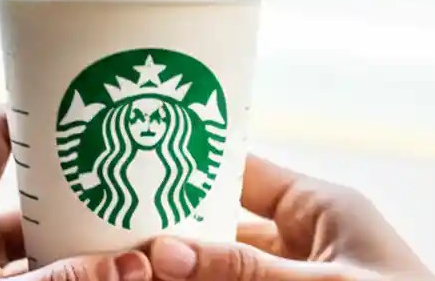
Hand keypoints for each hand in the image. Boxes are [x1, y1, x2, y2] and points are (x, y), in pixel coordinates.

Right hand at [148, 156, 433, 279]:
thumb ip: (246, 271)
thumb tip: (166, 252)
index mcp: (321, 208)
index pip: (240, 171)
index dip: (188, 166)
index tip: (132, 165)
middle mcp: (304, 242)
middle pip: (220, 228)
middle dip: (172, 234)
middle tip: (113, 234)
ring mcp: (298, 280)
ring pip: (225, 270)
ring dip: (185, 269)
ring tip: (131, 269)